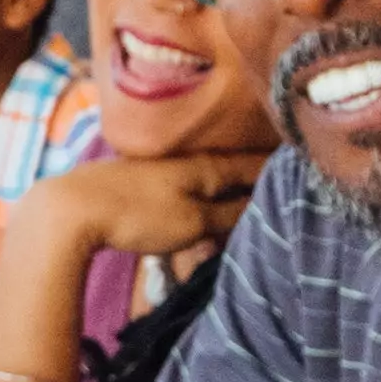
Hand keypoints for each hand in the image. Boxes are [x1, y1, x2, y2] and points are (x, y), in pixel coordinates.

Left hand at [20, 146, 266, 265]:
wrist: (71, 210)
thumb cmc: (137, 214)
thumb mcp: (193, 222)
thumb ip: (229, 213)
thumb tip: (261, 206)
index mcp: (208, 165)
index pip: (258, 165)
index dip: (283, 174)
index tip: (308, 180)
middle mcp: (190, 159)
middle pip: (234, 170)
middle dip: (258, 183)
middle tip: (285, 198)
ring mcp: (164, 168)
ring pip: (210, 179)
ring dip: (230, 191)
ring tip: (249, 209)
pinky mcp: (143, 182)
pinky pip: (188, 187)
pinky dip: (204, 196)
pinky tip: (205, 210)